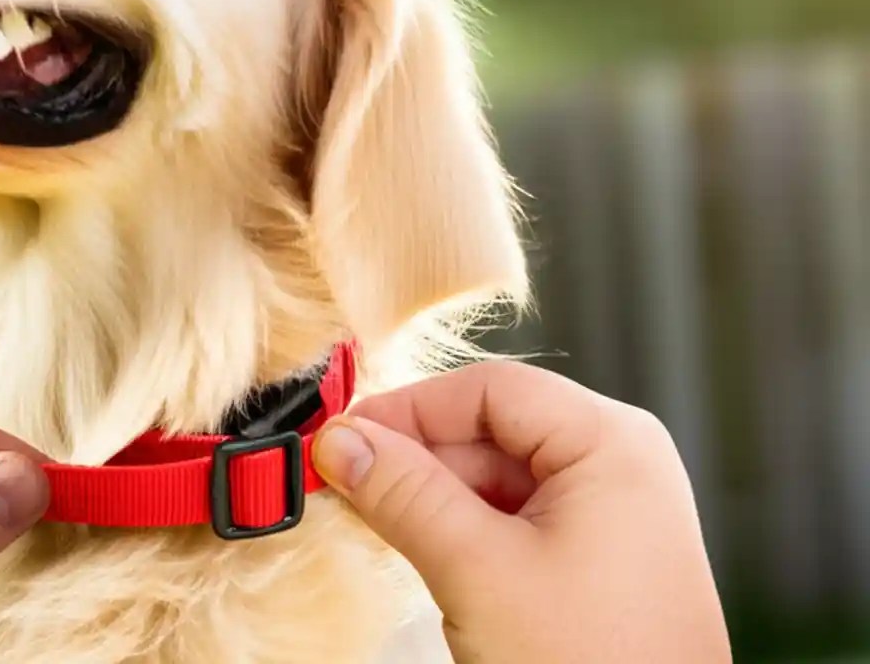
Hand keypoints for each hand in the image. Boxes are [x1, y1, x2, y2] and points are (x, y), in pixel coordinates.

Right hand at [313, 362, 730, 662]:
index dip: (410, 408)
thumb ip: (405, 495)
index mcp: (612, 444)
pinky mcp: (593, 555)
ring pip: (497, 475)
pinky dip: (461, 527)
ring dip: (432, 495)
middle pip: (492, 428)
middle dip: (416, 457)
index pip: (492, 389)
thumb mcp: (479, 571)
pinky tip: (419, 547)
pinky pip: (513, 516)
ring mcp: (609, 512)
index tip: (345, 438)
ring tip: (375, 521)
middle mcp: (618, 464)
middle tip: (345, 482)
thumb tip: (343, 443)